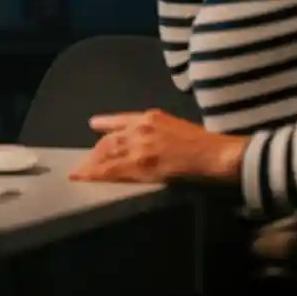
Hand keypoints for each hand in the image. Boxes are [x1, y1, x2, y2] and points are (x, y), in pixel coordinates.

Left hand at [70, 109, 246, 183]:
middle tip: (85, 162)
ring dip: (91, 164)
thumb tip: (152, 141)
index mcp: (150, 117)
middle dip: (96, 152)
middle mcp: (139, 129)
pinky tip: (80, 177)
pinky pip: (110, 170)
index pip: (120, 119)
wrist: (216, 154)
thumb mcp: (177, 127)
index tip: (93, 125)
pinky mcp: (139, 165)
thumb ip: (159, 131)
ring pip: (106, 154)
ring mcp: (137, 146)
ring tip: (80, 172)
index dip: (104, 124)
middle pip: (109, 140)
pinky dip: (92, 174)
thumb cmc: (205, 144)